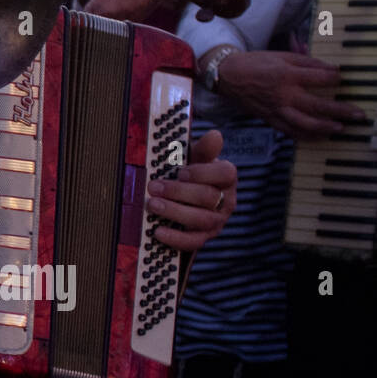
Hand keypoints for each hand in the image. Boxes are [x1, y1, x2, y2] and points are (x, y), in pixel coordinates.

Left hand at [146, 130, 236, 251]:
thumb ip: (203, 149)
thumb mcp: (195, 158)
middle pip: (208, 197)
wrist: (189, 198)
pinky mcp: (204, 238)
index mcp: (226, 178)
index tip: (180, 171)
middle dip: (179, 192)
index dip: (202, 173)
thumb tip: (215, 135)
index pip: (226, 174)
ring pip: (202, 220)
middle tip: (154, 187)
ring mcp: (217, 221)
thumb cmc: (191, 174)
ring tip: (152, 204)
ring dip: (174, 212)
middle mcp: (227, 200)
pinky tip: (157, 231)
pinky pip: (193, 242)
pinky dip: (175, 238)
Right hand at [215, 51, 366, 138]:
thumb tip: (329, 69)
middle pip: (319, 105)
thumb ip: (306, 62)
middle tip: (359, 114)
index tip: (342, 78)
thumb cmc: (254, 63)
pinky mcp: (270, 119)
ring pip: (306, 123)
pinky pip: (291, 131)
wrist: (227, 76)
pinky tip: (319, 136)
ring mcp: (277, 109)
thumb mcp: (280, 56)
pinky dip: (306, 136)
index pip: (321, 78)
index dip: (336, 78)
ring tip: (341, 127)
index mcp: (287, 75)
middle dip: (342, 110)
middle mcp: (284, 94)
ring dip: (326, 127)